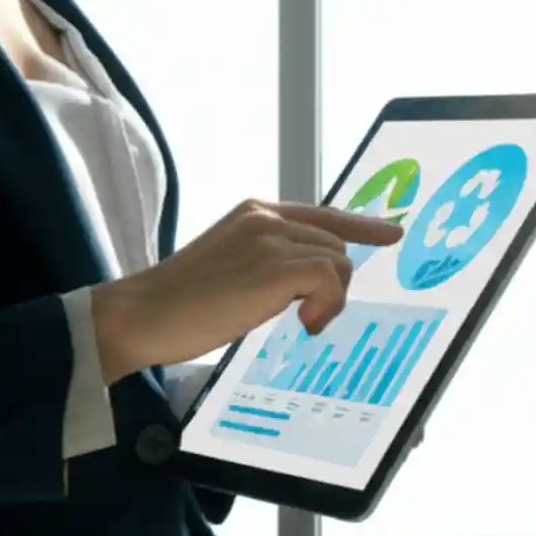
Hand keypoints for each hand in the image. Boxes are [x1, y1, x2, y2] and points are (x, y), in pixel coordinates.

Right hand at [91, 199, 402, 384]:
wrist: (142, 315)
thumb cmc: (182, 304)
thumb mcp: (233, 267)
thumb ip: (270, 262)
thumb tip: (309, 282)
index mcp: (255, 213)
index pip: (322, 214)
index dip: (361, 225)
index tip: (392, 232)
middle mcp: (266, 218)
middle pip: (336, 243)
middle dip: (335, 285)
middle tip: (310, 316)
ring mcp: (271, 239)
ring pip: (339, 263)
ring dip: (329, 300)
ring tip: (300, 321)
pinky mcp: (275, 267)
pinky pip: (331, 280)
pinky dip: (326, 306)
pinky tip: (303, 323)